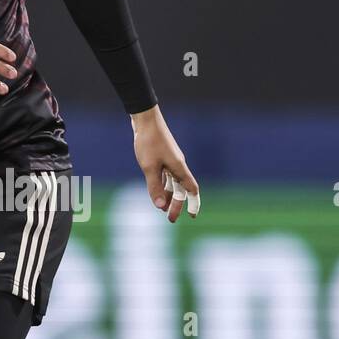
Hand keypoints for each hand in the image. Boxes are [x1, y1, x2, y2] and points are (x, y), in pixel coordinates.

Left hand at [132, 104, 200, 221]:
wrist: (145, 119)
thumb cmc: (148, 142)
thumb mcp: (149, 167)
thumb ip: (155, 187)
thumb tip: (161, 207)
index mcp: (179, 168)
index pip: (191, 190)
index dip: (193, 203)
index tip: (192, 216)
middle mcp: (177, 165)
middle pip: (181, 189)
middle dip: (176, 204)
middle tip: (170, 219)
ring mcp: (170, 160)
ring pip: (172, 183)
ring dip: (168, 196)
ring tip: (162, 209)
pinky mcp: (161, 156)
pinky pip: (165, 175)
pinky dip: (162, 185)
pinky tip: (156, 191)